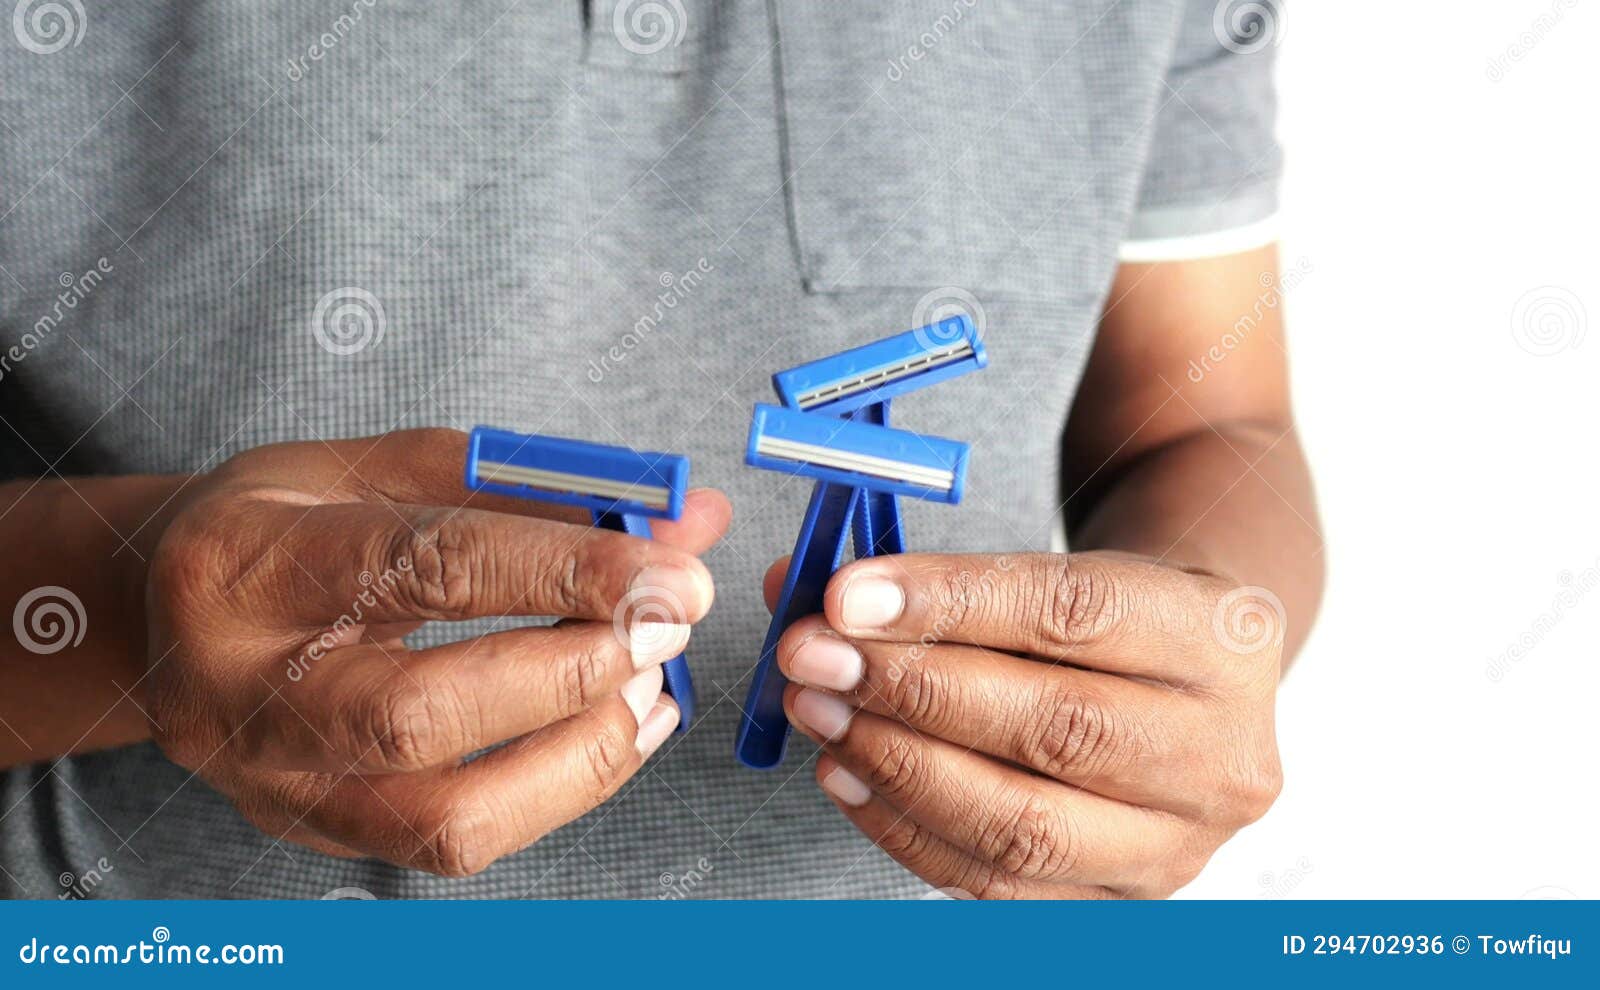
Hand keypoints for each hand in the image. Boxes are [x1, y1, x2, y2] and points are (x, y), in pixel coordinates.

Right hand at [143, 428, 728, 875]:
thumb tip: (687, 517)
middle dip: (574, 670)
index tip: (671, 571)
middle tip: (669, 624)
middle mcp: (247, 690)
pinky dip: (558, 790)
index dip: (564, 572)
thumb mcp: (384, 469)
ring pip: (445, 814)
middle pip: (422, 711)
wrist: (167, 619)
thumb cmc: (284, 529)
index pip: (422, 569)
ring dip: (581, 750)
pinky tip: (613, 728)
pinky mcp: (318, 834)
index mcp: (251, 563)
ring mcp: (278, 783)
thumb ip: (536, 488)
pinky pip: (454, 844)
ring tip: (653, 682)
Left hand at [766, 550, 1283, 897]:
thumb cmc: (1110, 616)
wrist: (1188, 681)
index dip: (950, 604)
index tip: (847, 596)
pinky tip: (848, 772)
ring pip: (1023, 826)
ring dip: (897, 767)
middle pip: (1056, 730)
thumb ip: (940, 575)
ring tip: (821, 714)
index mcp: (1222, 636)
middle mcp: (1221, 751)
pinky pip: (996, 885)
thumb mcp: (1058, 561)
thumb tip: (808, 590)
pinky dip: (905, 829)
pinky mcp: (1121, 898)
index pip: (1076, 615)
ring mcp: (1179, 843)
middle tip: (814, 657)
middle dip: (911, 692)